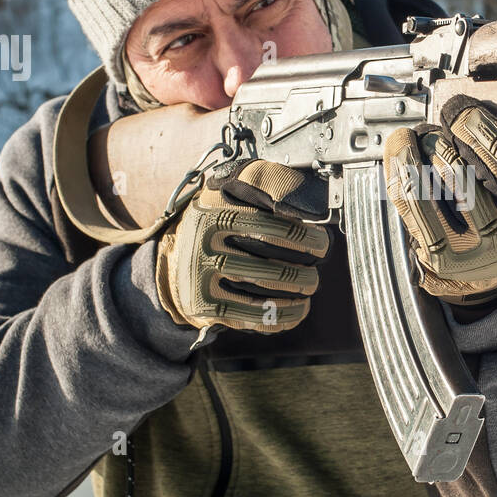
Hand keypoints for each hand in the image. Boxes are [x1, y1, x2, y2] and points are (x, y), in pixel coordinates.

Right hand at [155, 159, 330, 334]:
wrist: (175, 267)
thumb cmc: (216, 226)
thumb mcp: (230, 194)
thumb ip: (268, 184)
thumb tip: (312, 201)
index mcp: (214, 202)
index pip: (266, 200)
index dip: (303, 216)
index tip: (319, 228)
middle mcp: (205, 233)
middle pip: (274, 240)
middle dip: (310, 249)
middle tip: (321, 253)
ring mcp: (203, 270)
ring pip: (271, 278)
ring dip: (303, 282)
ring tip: (310, 281)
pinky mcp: (205, 304)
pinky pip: (258, 313)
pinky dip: (287, 312)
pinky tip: (299, 307)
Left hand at [384, 95, 496, 303]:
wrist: (490, 270)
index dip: (485, 130)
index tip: (468, 110)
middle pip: (471, 175)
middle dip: (452, 138)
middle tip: (445, 117)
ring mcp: (471, 252)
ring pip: (436, 188)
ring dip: (423, 151)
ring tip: (421, 133)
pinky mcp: (438, 257)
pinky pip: (412, 205)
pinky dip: (401, 170)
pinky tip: (400, 148)